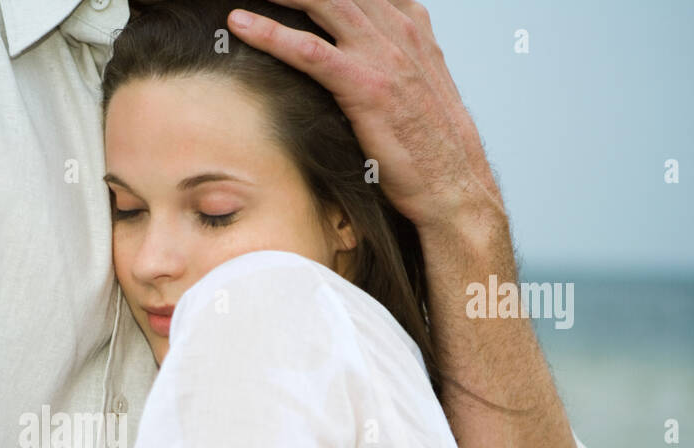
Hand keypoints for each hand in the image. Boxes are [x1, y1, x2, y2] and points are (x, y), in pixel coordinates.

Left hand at [228, 0, 502, 230]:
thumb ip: (391, 57)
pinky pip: (309, 51)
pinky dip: (270, 33)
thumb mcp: (417, 86)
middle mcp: (400, 31)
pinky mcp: (366, 87)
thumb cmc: (430, 145)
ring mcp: (384, 56)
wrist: (453, 184)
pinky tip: (239, 24)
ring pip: (323, 3)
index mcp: (411, 25)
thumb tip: (359, 53)